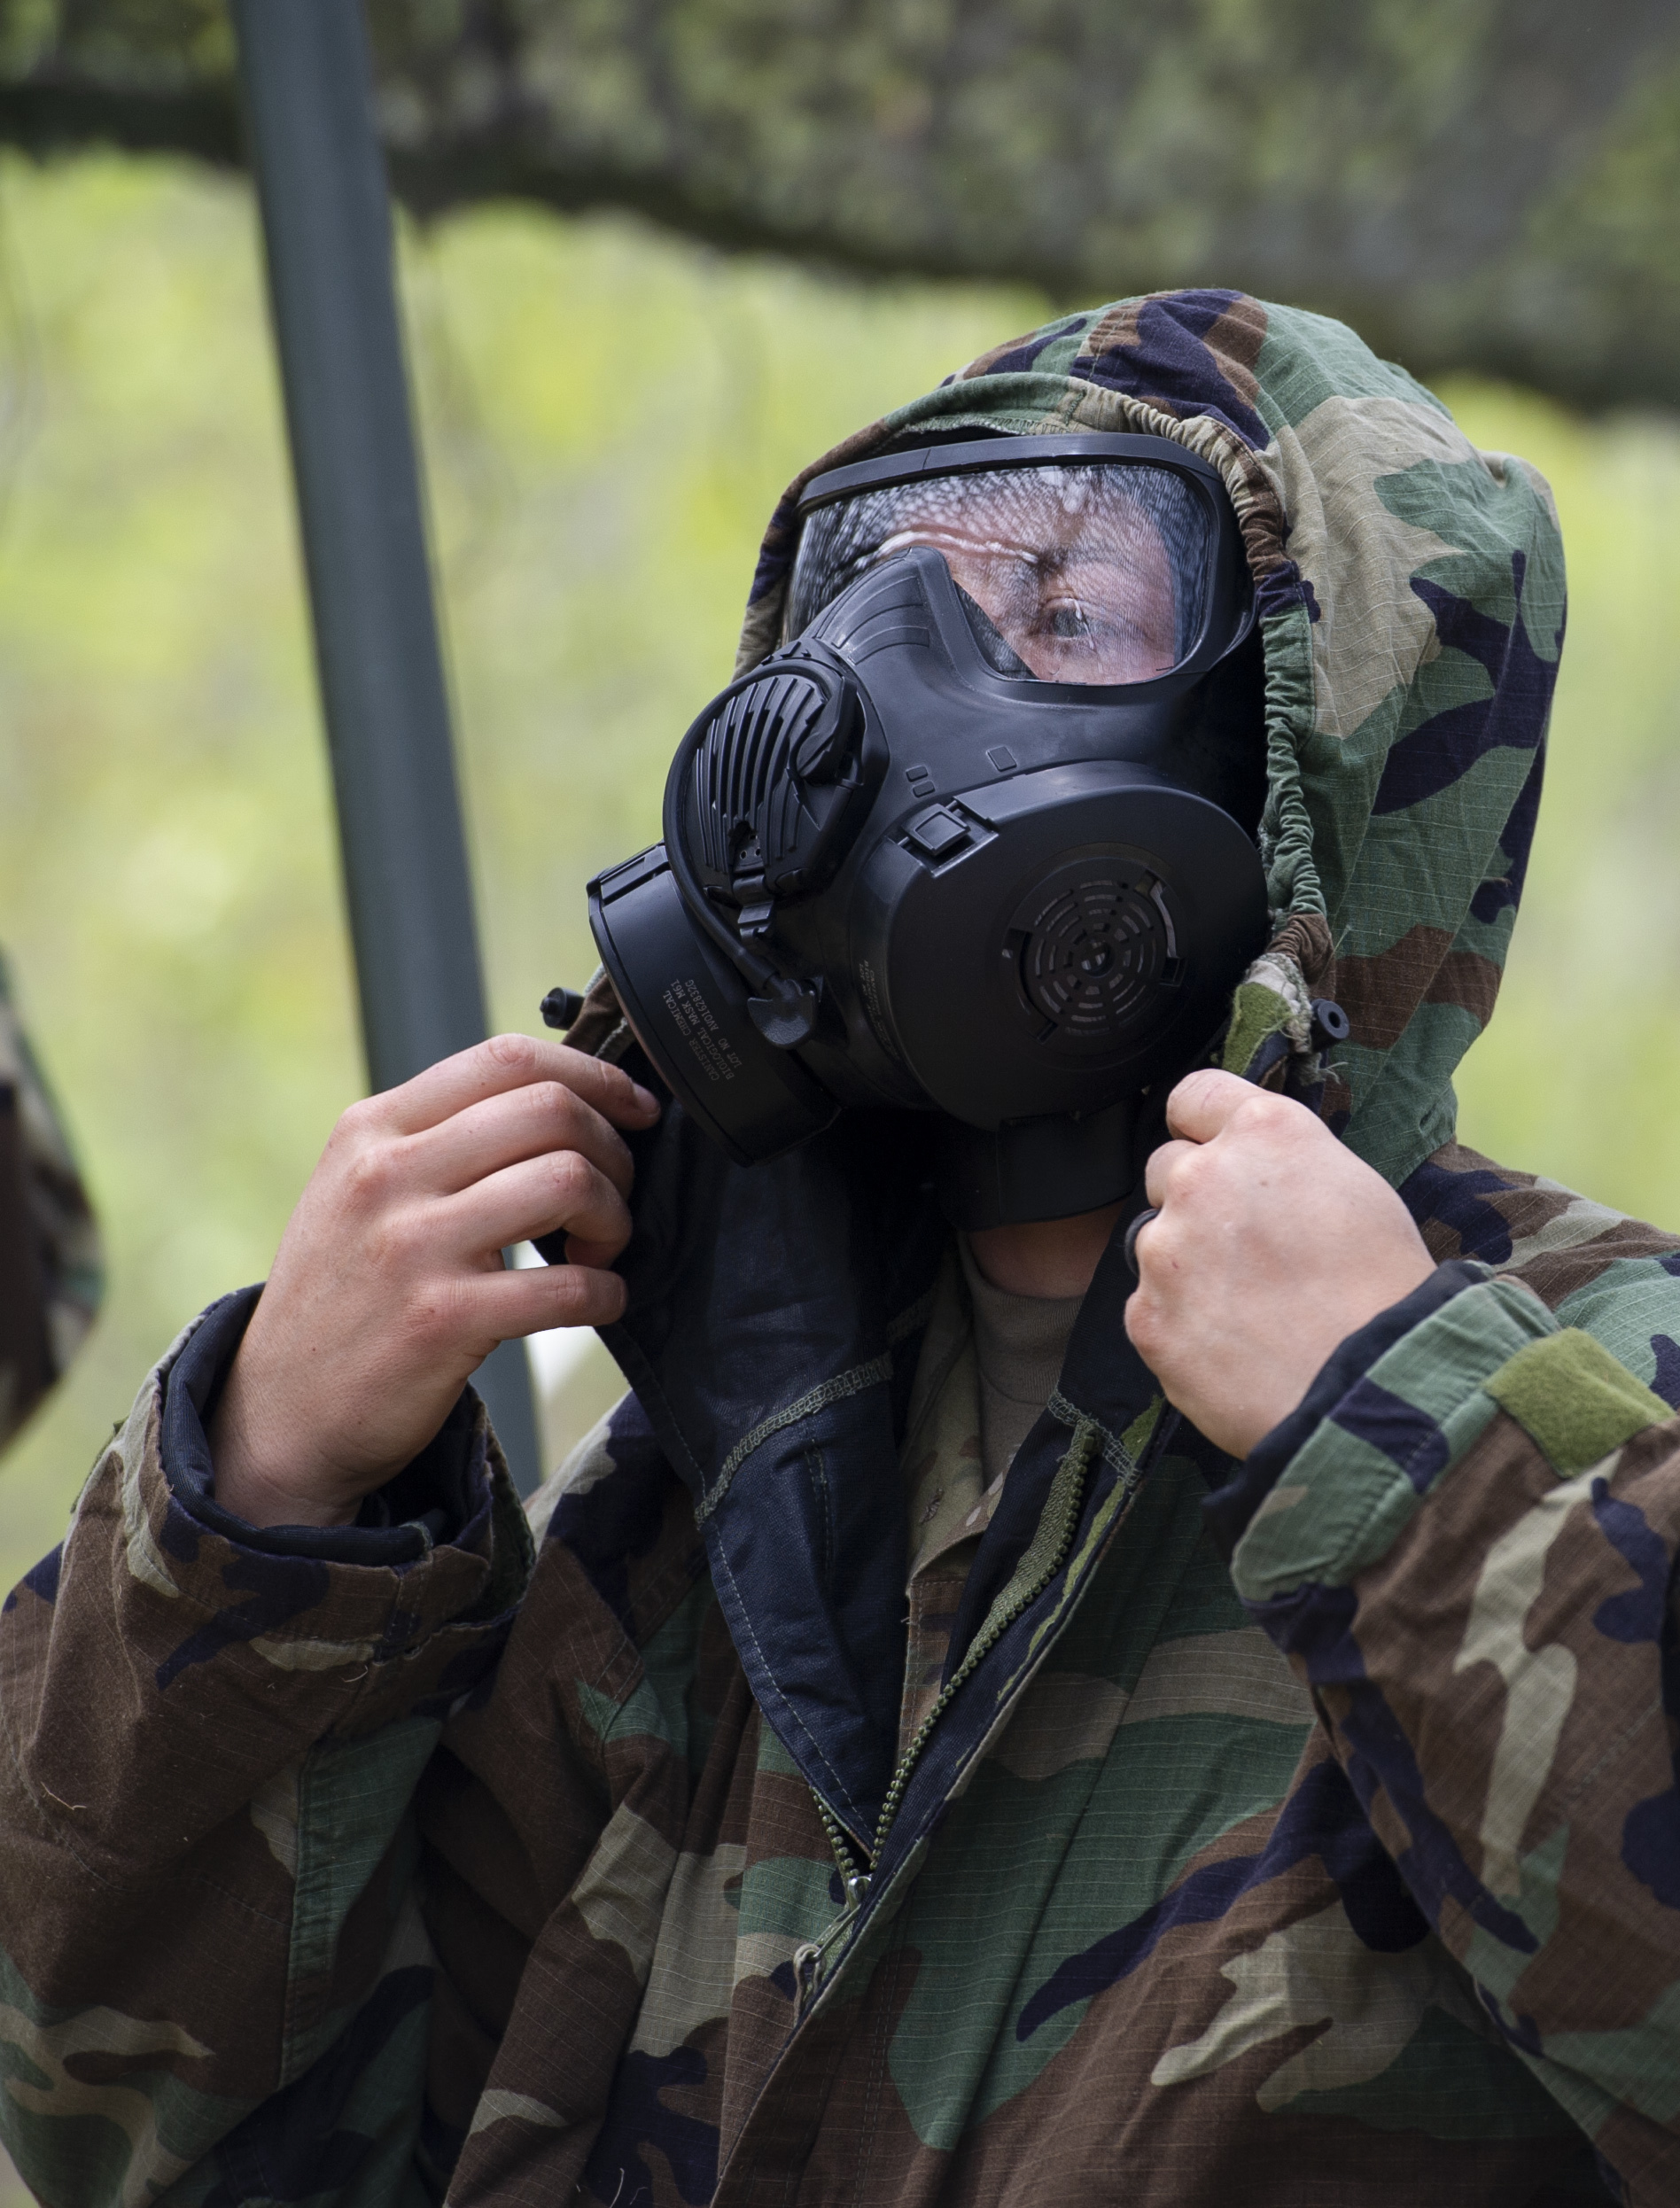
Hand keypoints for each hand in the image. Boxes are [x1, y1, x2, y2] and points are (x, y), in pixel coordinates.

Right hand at [208, 1034, 659, 1528]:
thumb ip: (438, 1139)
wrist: (280, 1412)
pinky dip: (607, 1293)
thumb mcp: (359, 1190)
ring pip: (567, 1182)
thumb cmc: (343, 1296)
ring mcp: (411, 1247)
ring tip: (599, 1249)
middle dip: (613, 1151)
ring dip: (614, 1218)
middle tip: (614, 1196)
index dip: (593, 1076)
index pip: (505, 1058)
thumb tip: (562, 1103)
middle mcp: (386, 1175)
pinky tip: (597, 1300)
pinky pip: (566, 1287)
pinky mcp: (441, 1321)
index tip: (634, 1107)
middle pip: (551, 1111)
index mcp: (372, 1128)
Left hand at [1123, 1069, 1434, 1457]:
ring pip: (1156, 1244)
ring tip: (1250, 1313)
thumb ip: (1287, 1166)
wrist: (1375, 1390)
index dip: (1202, 1127)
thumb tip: (1258, 1173)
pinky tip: (1232, 1350)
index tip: (1212, 1151)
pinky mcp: (1145, 1314)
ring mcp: (1165, 1247)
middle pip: (1165, 1170)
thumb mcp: (1356, 1191)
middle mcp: (1202, 1176)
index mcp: (1264, 1133)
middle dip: (1194, 1202)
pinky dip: (1181, 1327)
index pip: (1194, 1095)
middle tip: (1246, 1251)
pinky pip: (1151, 1309)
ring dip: (1185, 1268)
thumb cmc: (1385, 1292)